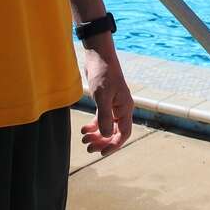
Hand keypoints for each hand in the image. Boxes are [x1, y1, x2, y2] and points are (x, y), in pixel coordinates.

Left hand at [78, 37, 133, 154]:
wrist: (98, 57)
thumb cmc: (103, 74)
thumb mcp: (102, 96)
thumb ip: (104, 116)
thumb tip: (107, 135)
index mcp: (125, 108)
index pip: (124, 133)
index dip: (114, 145)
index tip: (101, 153)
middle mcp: (121, 109)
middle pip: (114, 132)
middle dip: (102, 142)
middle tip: (88, 148)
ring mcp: (113, 106)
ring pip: (107, 127)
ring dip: (96, 135)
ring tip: (84, 140)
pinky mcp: (104, 102)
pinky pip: (100, 119)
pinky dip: (93, 126)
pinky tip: (83, 129)